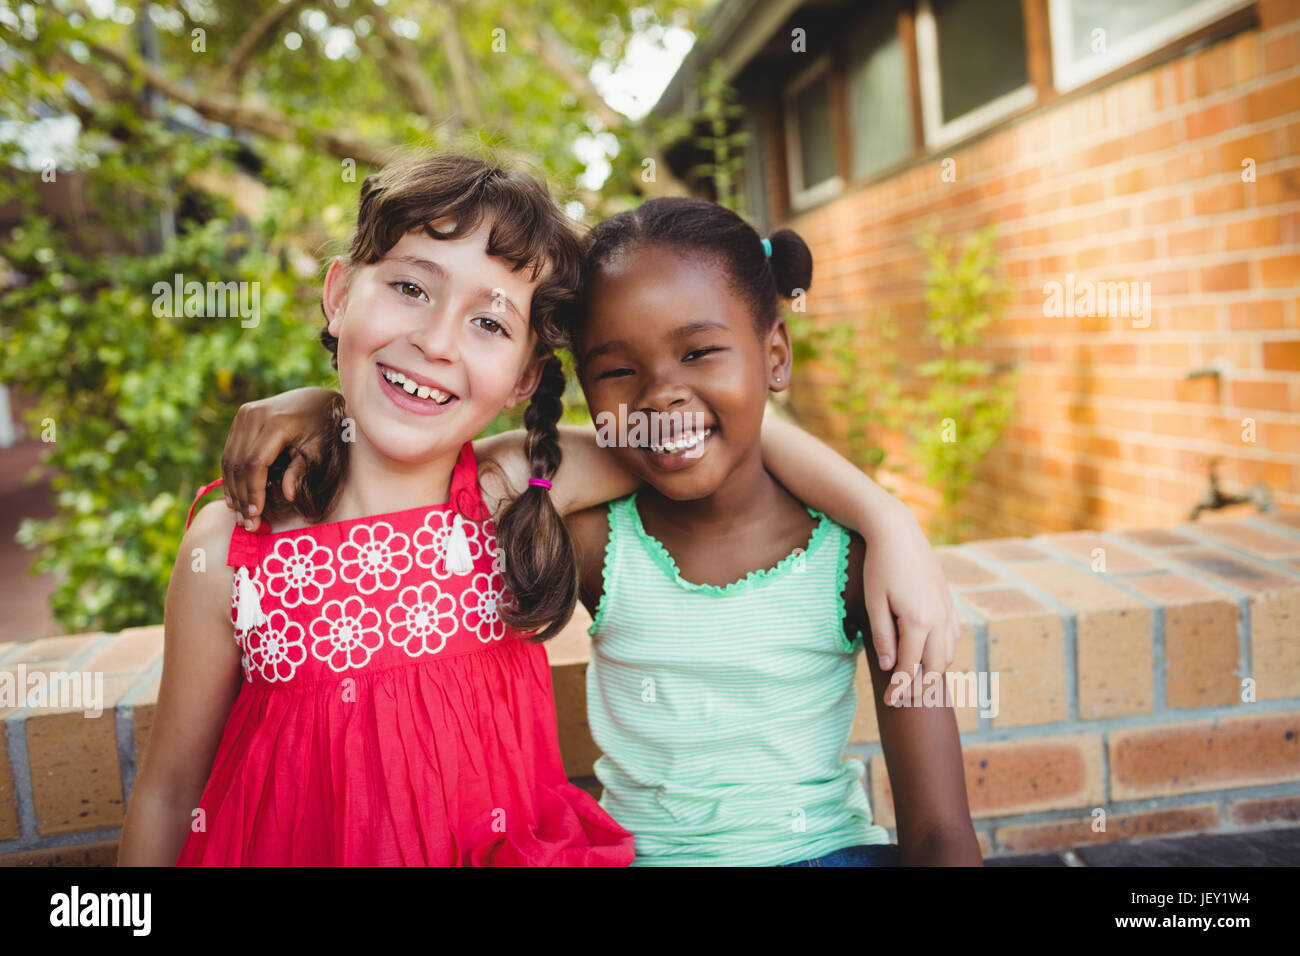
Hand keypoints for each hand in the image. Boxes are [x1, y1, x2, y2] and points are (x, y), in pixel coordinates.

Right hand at [220, 387, 336, 530]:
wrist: (317, 398)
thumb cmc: (323, 428)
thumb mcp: (318, 450)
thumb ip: (300, 471)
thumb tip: (286, 495)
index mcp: (276, 422)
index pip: (255, 464)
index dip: (254, 492)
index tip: (256, 516)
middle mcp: (254, 415)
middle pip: (239, 463)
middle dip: (242, 497)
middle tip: (247, 524)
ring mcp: (244, 414)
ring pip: (230, 459)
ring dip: (233, 490)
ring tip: (240, 516)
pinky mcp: (241, 417)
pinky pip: (230, 451)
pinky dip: (232, 476)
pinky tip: (236, 497)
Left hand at [863, 499, 959, 706]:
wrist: (898, 532)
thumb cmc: (880, 566)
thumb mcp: (874, 602)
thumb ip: (883, 636)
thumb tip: (891, 667)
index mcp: (918, 621)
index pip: (911, 667)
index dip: (900, 688)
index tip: (890, 702)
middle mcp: (939, 619)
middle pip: (935, 667)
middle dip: (921, 688)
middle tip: (905, 702)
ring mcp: (948, 610)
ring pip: (949, 653)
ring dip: (935, 673)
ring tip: (919, 686)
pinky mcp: (949, 601)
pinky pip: (954, 637)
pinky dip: (946, 653)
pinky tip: (934, 658)